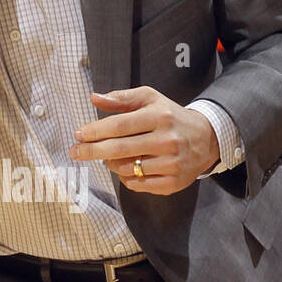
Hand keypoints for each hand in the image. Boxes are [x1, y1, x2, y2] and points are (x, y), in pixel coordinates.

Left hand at [69, 88, 219, 193]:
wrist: (206, 139)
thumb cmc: (170, 117)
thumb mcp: (151, 100)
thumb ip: (122, 99)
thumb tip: (94, 98)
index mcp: (160, 117)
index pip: (120, 125)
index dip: (96, 131)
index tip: (78, 134)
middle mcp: (167, 140)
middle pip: (119, 149)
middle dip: (91, 151)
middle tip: (74, 152)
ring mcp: (171, 164)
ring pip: (125, 168)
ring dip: (110, 163)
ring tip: (108, 156)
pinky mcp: (172, 183)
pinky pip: (137, 184)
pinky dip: (125, 177)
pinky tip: (126, 168)